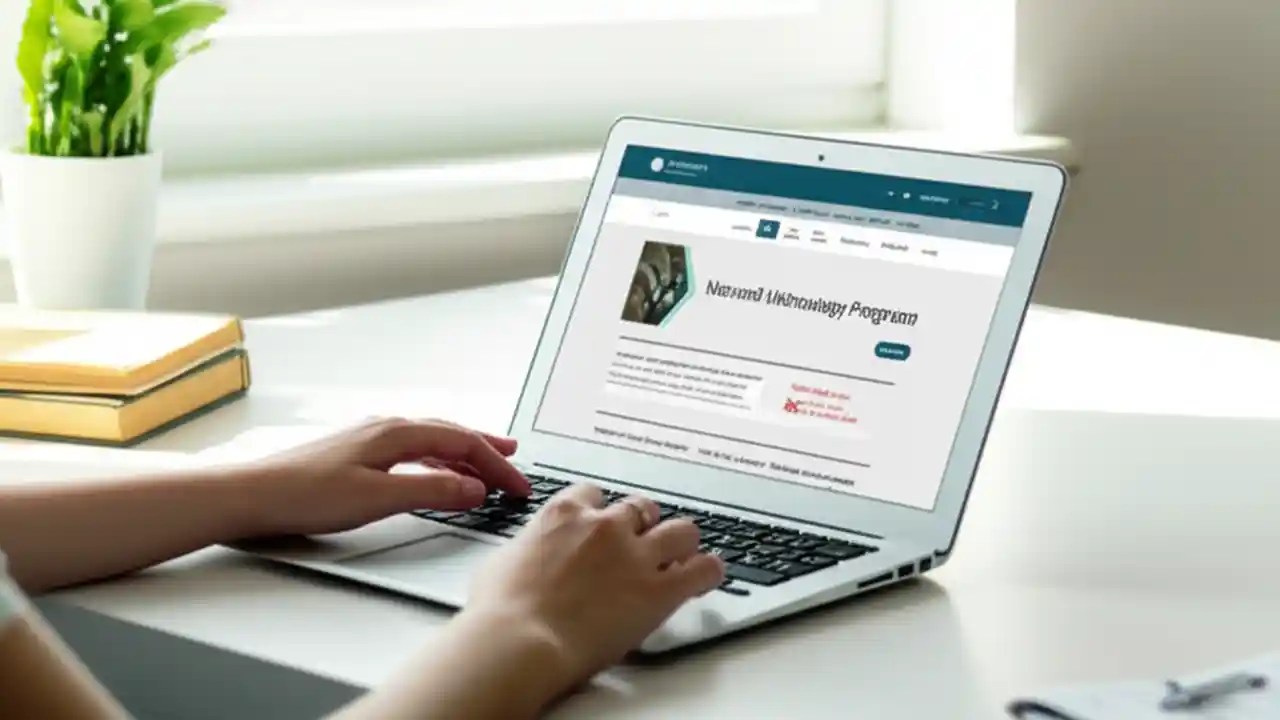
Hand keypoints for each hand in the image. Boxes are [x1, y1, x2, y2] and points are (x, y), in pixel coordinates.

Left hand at [240, 418, 529, 536]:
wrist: (252, 494)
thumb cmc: (305, 494)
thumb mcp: (378, 498)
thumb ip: (431, 492)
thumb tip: (475, 489)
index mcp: (396, 433)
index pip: (463, 443)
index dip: (496, 465)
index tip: (518, 487)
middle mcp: (386, 428)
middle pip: (451, 435)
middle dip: (487, 451)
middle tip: (514, 468)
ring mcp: (370, 439)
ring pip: (431, 441)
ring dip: (463, 454)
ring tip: (485, 466)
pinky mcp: (357, 455)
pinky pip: (412, 451)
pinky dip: (436, 461)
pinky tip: (434, 473)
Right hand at [466, 484, 725, 699]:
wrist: (518, 640)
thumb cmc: (500, 610)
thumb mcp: (502, 561)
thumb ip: (527, 548)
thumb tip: (526, 555)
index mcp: (564, 515)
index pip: (595, 495)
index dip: (603, 511)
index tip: (603, 523)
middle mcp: (605, 527)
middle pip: (641, 508)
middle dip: (644, 524)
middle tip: (642, 543)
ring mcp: (636, 556)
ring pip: (680, 530)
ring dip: (682, 541)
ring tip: (683, 554)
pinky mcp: (659, 590)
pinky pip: (702, 570)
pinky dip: (709, 571)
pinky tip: (709, 575)